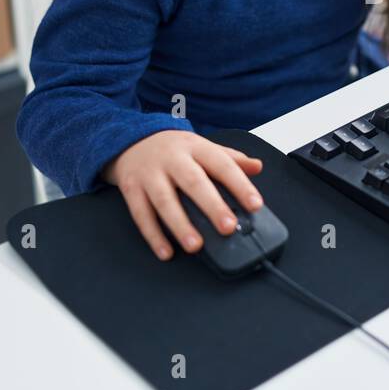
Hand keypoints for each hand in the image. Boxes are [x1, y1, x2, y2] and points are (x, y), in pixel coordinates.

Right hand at [103, 130, 263, 260]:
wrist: (131, 138)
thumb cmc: (173, 148)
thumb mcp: (202, 146)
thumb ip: (230, 158)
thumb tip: (258, 166)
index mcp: (195, 147)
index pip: (222, 164)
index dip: (240, 185)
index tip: (255, 205)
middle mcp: (172, 159)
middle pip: (193, 182)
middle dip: (212, 206)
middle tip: (228, 227)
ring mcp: (150, 173)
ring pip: (164, 200)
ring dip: (180, 225)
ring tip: (195, 245)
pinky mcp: (131, 188)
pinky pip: (141, 214)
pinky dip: (153, 235)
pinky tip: (166, 251)